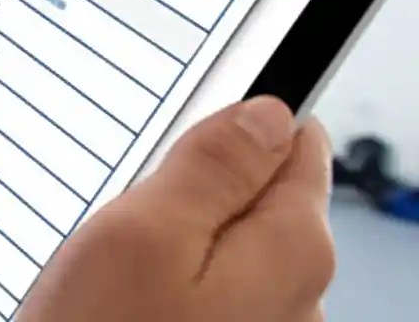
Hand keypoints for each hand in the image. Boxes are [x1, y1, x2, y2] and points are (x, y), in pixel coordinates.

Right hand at [18, 96, 334, 321]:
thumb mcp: (141, 233)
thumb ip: (213, 164)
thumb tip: (267, 115)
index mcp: (292, 253)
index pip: (294, 142)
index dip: (227, 134)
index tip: (176, 156)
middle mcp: (300, 301)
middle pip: (257, 200)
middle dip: (191, 198)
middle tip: (127, 227)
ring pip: (224, 251)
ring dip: (173, 249)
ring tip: (117, 280)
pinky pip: (207, 299)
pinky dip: (166, 293)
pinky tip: (124, 312)